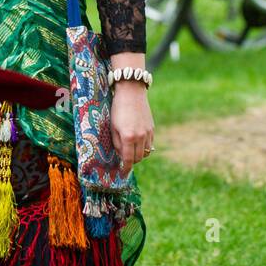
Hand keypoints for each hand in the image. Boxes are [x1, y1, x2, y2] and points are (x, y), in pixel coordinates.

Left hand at [108, 55, 153, 174]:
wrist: (131, 92)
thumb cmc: (118, 109)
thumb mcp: (113, 127)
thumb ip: (117, 143)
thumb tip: (122, 156)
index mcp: (128, 137)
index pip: (128, 159)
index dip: (125, 168)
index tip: (123, 173)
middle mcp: (140, 137)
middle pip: (138, 158)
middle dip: (131, 161)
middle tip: (124, 160)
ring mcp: (148, 133)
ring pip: (145, 152)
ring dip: (138, 154)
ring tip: (130, 150)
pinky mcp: (152, 128)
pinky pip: (150, 144)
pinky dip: (144, 147)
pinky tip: (137, 142)